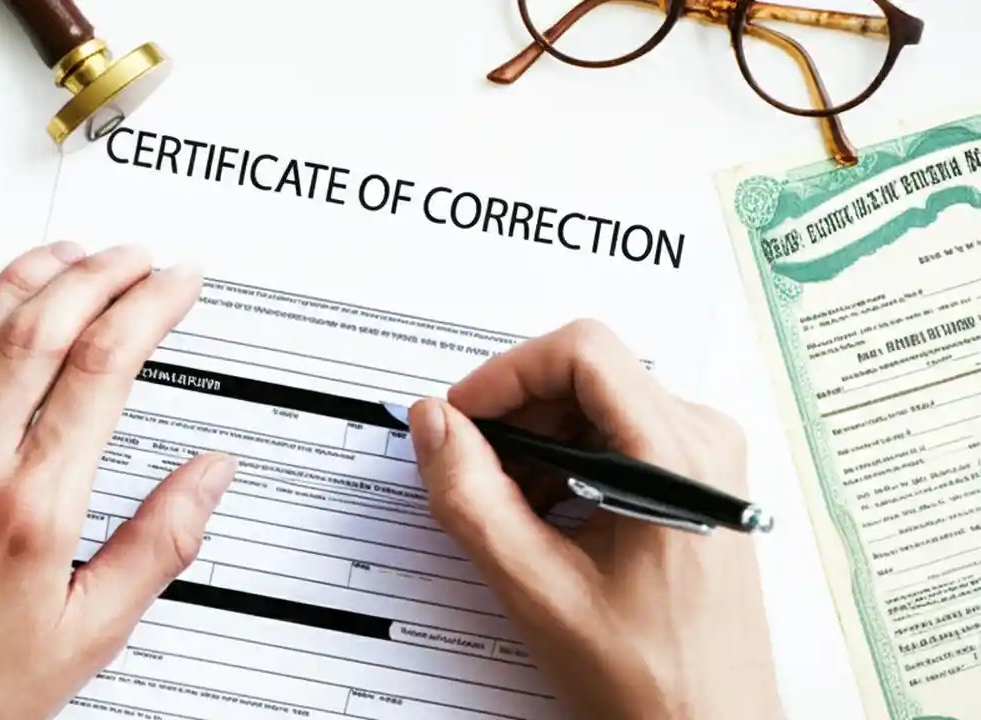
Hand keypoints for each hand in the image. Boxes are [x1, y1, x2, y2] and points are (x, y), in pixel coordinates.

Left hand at [0, 243, 235, 719]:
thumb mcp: (90, 633)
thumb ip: (159, 544)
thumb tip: (208, 476)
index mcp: (32, 509)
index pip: (103, 368)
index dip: (147, 307)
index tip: (173, 285)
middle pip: (40, 329)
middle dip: (97, 274)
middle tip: (131, 257)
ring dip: (28, 279)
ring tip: (68, 256)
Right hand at [407, 320, 783, 719]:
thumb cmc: (652, 680)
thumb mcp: (537, 588)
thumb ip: (472, 498)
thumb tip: (435, 426)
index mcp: (678, 456)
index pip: (582, 351)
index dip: (506, 374)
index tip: (463, 416)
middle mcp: (702, 444)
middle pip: (586, 374)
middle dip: (516, 416)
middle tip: (473, 470)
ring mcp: (702, 462)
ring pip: (595, 405)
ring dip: (537, 443)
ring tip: (509, 510)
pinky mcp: (691, 482)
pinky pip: (615, 439)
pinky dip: (564, 464)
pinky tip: (543, 521)